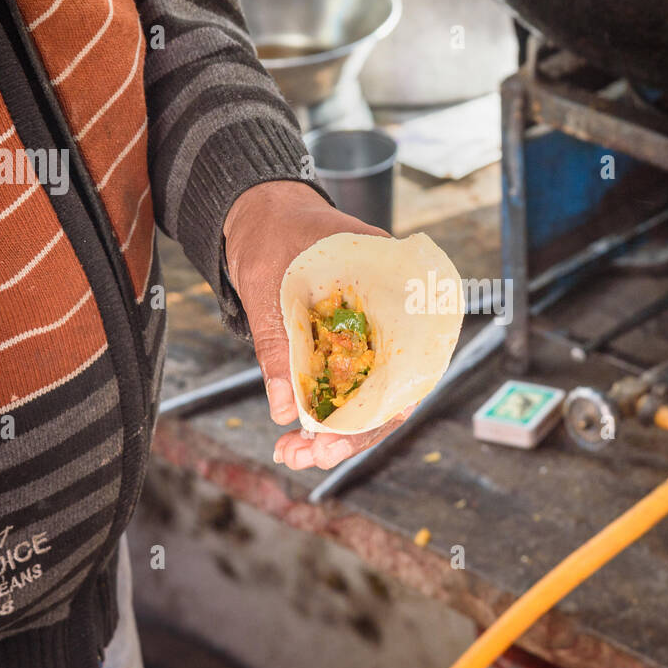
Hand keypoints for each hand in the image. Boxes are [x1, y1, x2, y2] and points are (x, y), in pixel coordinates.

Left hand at [223, 180, 410, 470]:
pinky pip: (342, 387)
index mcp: (394, 289)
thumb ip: (277, 342)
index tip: (338, 439)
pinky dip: (319, 414)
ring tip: (292, 455)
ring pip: (365, 396)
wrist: (258, 209)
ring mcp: (367, 333)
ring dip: (332, 432)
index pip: (408, 365)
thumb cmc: (272, 231)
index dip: (378, 413)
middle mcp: (390, 317)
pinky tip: (292, 436)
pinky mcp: (343, 345)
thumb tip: (284, 410)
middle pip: (389, 392)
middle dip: (349, 435)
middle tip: (306, 458)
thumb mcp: (268, 283)